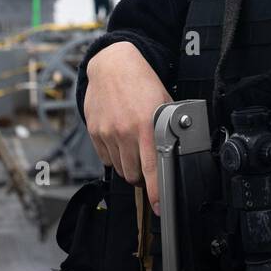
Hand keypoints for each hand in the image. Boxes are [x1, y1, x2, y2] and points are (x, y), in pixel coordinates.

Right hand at [83, 42, 171, 214]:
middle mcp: (124, 131)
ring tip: (134, 149)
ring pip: (119, 168)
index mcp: (146, 125)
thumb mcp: (164, 102)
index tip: (159, 206)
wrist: (112, 64)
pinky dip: (113, 155)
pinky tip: (120, 141)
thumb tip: (176, 151)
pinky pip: (105, 157)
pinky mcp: (94, 131)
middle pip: (132, 174)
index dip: (156, 192)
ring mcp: (106, 132)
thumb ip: (167, 128)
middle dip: (141, 176)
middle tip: (147, 166)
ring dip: (128, 166)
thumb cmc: (141, 82)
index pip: (151, 169)